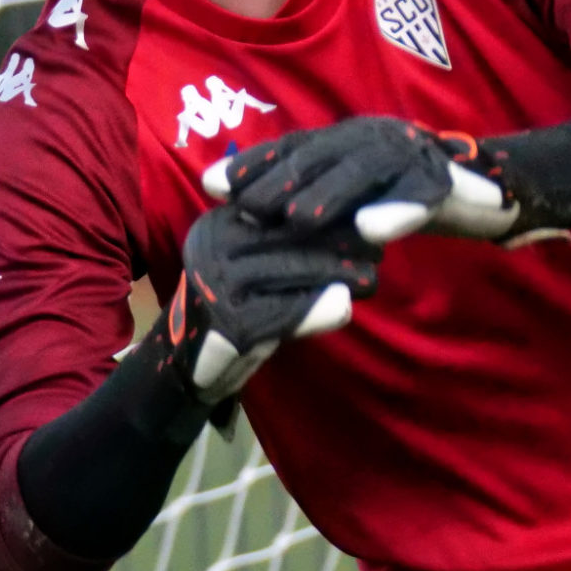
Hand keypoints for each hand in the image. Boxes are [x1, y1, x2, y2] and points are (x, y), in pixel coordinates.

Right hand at [162, 205, 378, 400]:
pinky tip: (342, 306)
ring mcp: (214, 280)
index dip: (327, 210)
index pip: (280, 204)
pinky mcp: (224, 319)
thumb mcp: (266, 273)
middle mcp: (213, 241)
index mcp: (223, 220)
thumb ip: (298, 252)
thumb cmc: (240, 311)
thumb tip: (357, 227)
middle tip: (377, 252)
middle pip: (287, 232)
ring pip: (288, 267)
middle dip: (337, 240)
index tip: (368, 215)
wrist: (192, 367)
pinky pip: (282, 310)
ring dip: (336, 273)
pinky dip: (315, 309)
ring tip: (370, 279)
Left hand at [203, 117, 524, 245]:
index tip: (212, 186)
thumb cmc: (415, 196)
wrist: (494, 190)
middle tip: (243, 208)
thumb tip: (258, 207)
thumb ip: (321, 194)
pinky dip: (394, 212)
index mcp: (353, 138)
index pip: (295, 147)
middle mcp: (378, 137)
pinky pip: (418, 196)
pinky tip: (370, 233)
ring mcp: (414, 155)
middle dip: (278, 178)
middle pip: (321, 154)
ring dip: (329, 194)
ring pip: (364, 172)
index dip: (254, 164)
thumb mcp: (361, 194)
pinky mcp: (447, 181)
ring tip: (296, 221)